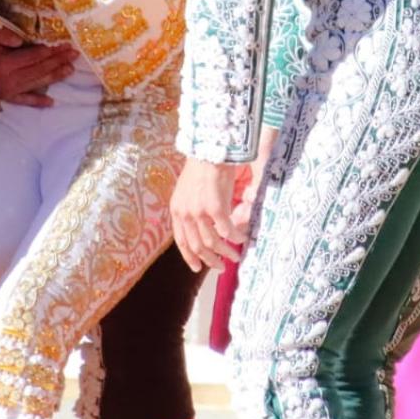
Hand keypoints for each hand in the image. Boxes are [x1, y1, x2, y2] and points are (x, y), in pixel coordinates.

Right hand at [0, 23, 78, 107]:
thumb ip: (4, 34)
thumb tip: (21, 41)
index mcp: (2, 65)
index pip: (33, 57)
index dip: (50, 51)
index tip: (65, 44)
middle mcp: (6, 81)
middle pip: (38, 70)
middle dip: (57, 61)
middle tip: (74, 53)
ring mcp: (7, 90)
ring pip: (37, 83)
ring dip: (55, 76)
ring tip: (70, 69)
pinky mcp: (6, 95)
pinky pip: (24, 100)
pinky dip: (37, 102)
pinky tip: (51, 103)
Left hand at [170, 157, 250, 271]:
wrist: (209, 150)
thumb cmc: (202, 168)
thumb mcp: (188, 191)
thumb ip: (191, 209)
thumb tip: (204, 227)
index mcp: (177, 210)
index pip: (181, 241)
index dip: (189, 257)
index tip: (197, 268)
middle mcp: (185, 213)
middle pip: (197, 246)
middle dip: (210, 260)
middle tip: (221, 267)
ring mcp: (199, 211)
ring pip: (212, 242)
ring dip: (225, 253)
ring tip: (235, 256)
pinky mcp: (215, 208)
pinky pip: (227, 230)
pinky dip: (236, 237)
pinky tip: (242, 239)